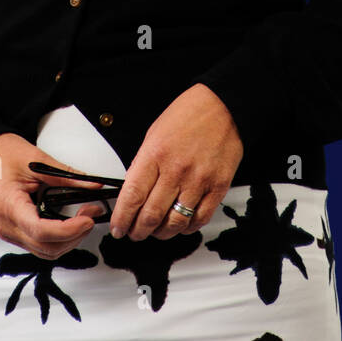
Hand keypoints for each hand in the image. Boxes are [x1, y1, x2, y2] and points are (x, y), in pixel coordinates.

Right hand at [0, 132, 109, 259]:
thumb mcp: (35, 160)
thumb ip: (65, 176)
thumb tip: (91, 186)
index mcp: (9, 206)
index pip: (41, 231)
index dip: (69, 230)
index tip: (87, 219)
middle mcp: (7, 226)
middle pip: (46, 248)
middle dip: (74, 236)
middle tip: (90, 214)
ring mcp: (9, 232)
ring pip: (44, 251)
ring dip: (68, 240)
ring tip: (82, 218)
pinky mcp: (14, 231)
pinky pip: (38, 244)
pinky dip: (57, 238)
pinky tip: (68, 222)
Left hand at [109, 84, 243, 241]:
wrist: (222, 106)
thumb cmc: (188, 115)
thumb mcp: (154, 134)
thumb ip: (144, 164)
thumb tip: (134, 192)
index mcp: (156, 154)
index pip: (133, 196)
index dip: (123, 218)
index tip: (119, 227)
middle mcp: (176, 170)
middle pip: (152, 215)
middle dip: (138, 231)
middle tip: (134, 233)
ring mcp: (199, 180)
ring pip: (175, 223)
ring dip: (161, 233)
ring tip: (156, 231)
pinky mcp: (218, 187)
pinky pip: (200, 219)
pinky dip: (187, 228)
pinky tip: (180, 225)